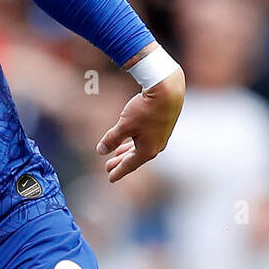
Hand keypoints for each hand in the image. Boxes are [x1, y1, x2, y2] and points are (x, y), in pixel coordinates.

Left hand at [95, 68, 184, 182]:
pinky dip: (136, 142)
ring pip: (141, 148)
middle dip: (121, 163)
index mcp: (147, 150)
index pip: (129, 165)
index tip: (110, 178)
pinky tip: (132, 139)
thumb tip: (101, 151)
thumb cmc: (145, 109)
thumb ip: (112, 139)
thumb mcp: (124, 125)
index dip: (118, 172)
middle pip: (135, 158)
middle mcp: (156, 146)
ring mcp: (161, 136)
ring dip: (128, 152)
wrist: (168, 89)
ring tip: (117, 154)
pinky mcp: (163, 125)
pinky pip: (146, 139)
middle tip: (108, 168)